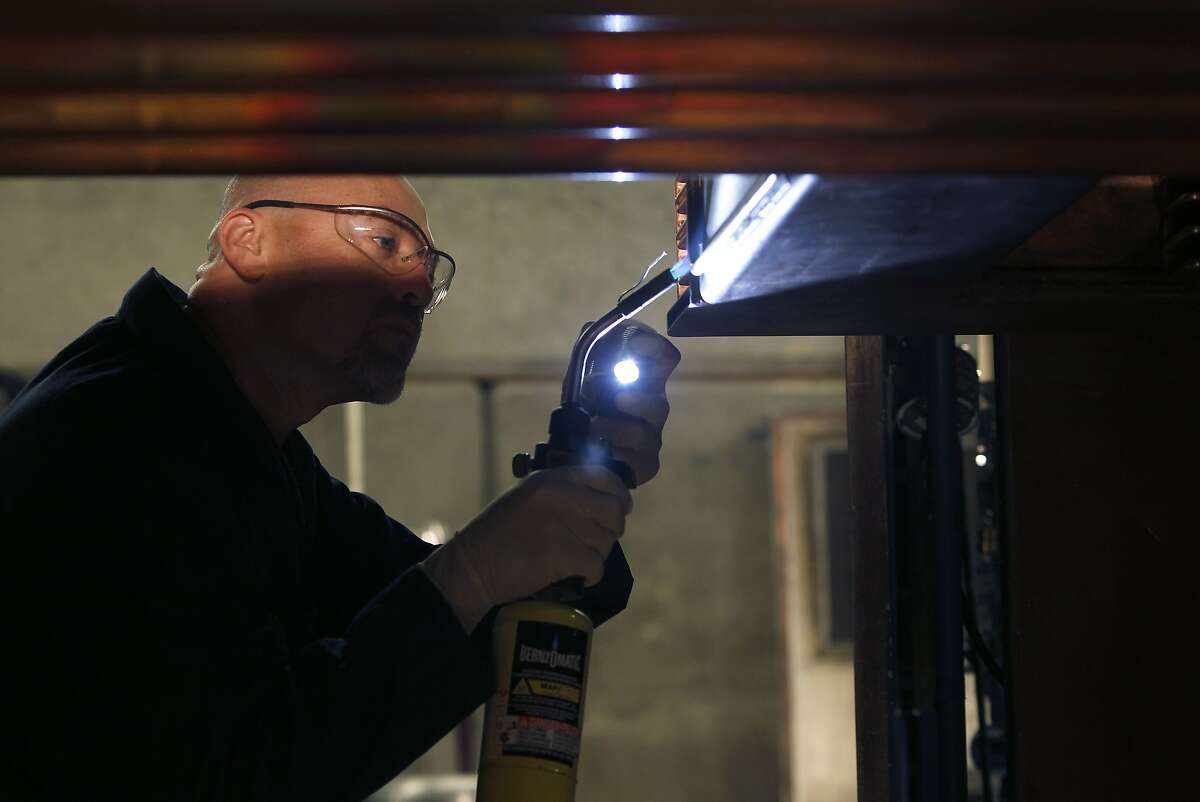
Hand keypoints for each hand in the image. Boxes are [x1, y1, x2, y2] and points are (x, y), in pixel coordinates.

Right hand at [420, 465, 633, 632]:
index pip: (606, 478)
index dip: (618, 495)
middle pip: (613, 510)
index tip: (620, 507)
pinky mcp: (562, 554)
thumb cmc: (498, 534)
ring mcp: (562, 524)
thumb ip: (562, 494)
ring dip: (596, 554)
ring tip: (575, 559)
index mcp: (551, 479)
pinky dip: (590, 575)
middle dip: (612, 528)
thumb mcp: (527, 498)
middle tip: (597, 540)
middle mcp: (560, 495)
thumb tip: (606, 501)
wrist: (471, 566)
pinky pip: (596, 566)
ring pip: (605, 541)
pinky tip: (576, 575)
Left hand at [583, 322, 681, 485]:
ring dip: (617, 427)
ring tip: (594, 425)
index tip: (633, 342)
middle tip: (614, 398)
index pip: (665, 359)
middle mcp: (653, 408)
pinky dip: (615, 454)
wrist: (577, 447)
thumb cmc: (589, 403)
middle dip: (636, 400)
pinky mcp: (645, 464)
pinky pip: (637, 461)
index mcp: (644, 380)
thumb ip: (591, 348)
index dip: (654, 348)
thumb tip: (594, 330)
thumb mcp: (584, 371)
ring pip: (644, 433)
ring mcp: (651, 438)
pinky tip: (601, 451)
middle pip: (659, 403)